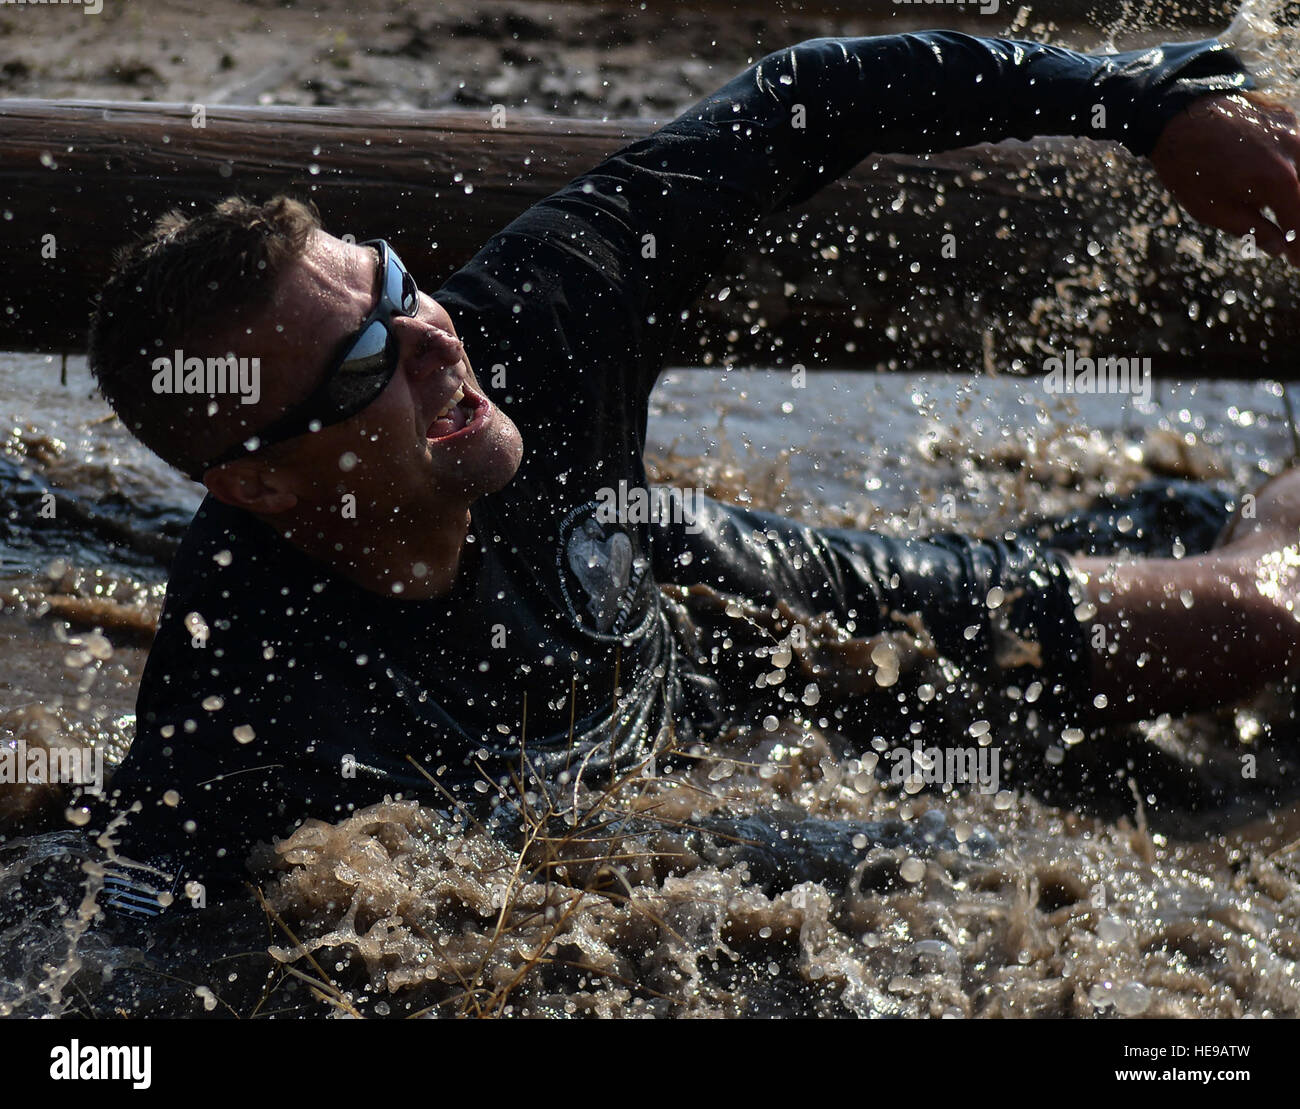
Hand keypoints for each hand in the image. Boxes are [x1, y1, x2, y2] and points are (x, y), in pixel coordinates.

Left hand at [1150, 91, 1299, 264]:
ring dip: (1296, 194)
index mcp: (1279, 180)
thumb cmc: (1190, 166)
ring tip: (1285, 216)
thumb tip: (1279, 247)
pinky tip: (1284, 186)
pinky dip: (1294, 171)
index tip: (1296, 263)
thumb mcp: (1214, 210)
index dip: (1299, 248)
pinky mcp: (1289, 118)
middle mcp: (1296, 152)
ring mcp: (1296, 130)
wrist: (1178, 115)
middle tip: (1292, 242)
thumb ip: (1253, 229)